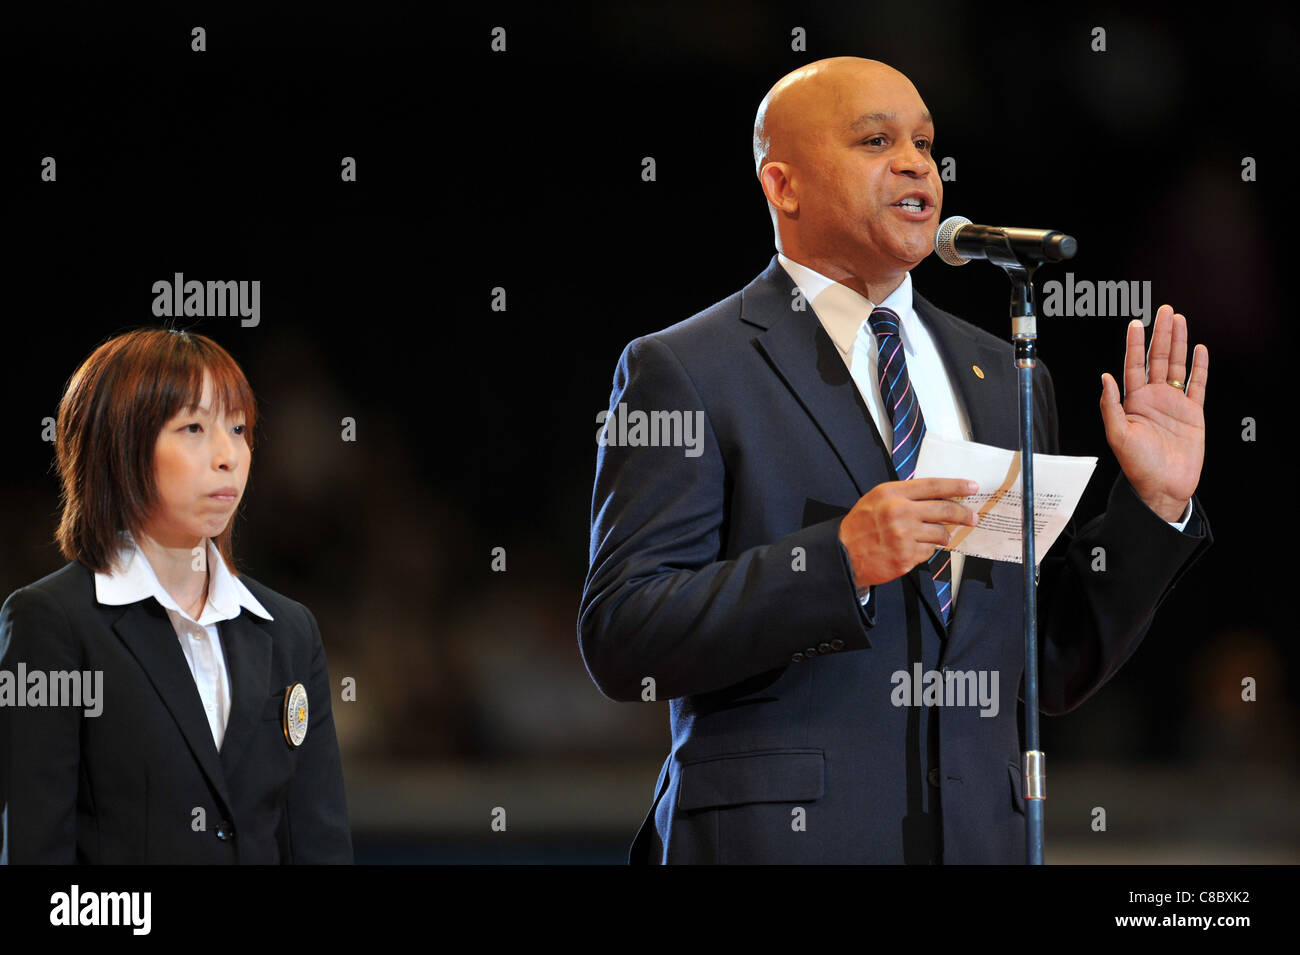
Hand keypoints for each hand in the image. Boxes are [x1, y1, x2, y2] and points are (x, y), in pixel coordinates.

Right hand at [839, 478, 978, 587]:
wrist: (843, 555)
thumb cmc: (860, 526)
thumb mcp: (877, 499)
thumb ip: (904, 495)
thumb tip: (937, 497)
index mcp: (892, 494)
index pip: (933, 486)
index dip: (956, 486)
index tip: (971, 487)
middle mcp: (899, 512)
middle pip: (945, 510)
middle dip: (964, 514)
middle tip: (972, 517)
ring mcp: (904, 536)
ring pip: (940, 534)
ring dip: (942, 536)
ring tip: (934, 537)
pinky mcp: (906, 557)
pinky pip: (928, 552)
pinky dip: (924, 550)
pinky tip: (911, 548)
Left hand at [1099, 305, 1207, 521]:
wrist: (1163, 486)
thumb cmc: (1137, 465)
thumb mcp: (1118, 435)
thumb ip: (1111, 406)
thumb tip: (1105, 377)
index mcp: (1134, 401)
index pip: (1133, 365)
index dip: (1135, 344)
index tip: (1136, 322)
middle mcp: (1153, 398)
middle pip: (1158, 359)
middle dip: (1161, 334)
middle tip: (1165, 310)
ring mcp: (1174, 404)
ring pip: (1177, 366)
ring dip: (1178, 343)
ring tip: (1180, 320)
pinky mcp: (1193, 413)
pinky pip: (1198, 385)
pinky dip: (1200, 367)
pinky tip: (1199, 349)